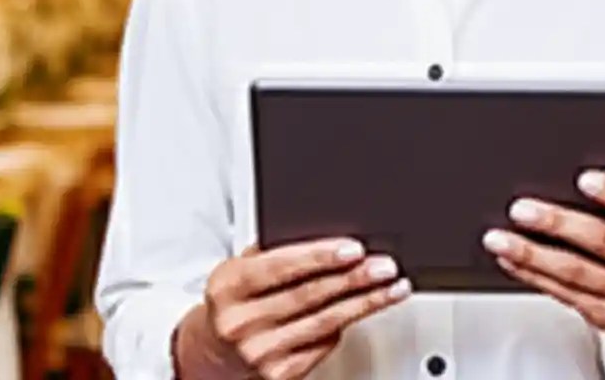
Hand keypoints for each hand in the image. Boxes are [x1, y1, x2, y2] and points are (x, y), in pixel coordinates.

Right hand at [176, 238, 410, 379]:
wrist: (212, 351)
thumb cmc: (235, 302)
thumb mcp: (240, 270)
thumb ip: (273, 253)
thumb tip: (328, 239)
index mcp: (229, 286)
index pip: (281, 267)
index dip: (321, 257)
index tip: (354, 249)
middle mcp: (242, 322)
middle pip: (310, 295)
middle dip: (354, 279)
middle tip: (385, 266)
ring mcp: (261, 352)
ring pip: (325, 322)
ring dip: (365, 303)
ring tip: (392, 288)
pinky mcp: (280, 374)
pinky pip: (324, 343)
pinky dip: (346, 325)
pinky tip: (363, 309)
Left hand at [482, 171, 604, 377]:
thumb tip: (564, 184)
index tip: (585, 179)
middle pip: (604, 241)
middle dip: (557, 224)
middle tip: (521, 209)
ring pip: (576, 272)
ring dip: (532, 254)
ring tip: (500, 238)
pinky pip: (564, 293)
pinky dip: (533, 274)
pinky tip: (512, 260)